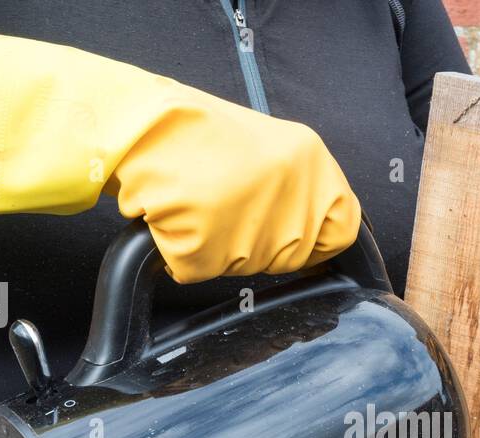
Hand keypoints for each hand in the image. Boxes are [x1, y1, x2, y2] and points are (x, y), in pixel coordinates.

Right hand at [0, 29, 360, 284]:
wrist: (135, 126)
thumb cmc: (196, 138)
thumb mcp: (269, 152)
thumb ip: (301, 189)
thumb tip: (329, 237)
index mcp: (310, 161)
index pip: (343, 230)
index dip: (318, 242)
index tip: (299, 240)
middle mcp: (289, 190)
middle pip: (293, 257)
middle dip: (264, 246)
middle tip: (228, 207)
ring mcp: (248, 222)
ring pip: (246, 266)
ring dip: (222, 249)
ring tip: (200, 205)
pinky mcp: (204, 246)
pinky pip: (199, 269)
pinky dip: (184, 253)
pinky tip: (177, 217)